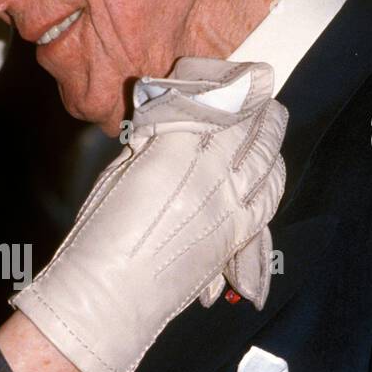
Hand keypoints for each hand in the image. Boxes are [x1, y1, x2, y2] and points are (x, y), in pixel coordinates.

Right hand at [11, 60, 286, 371]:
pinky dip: (273, 177)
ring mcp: (229, 206)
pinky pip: (267, 197)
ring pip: (267, 160)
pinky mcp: (237, 236)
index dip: (232, 86)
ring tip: (272, 123)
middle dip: (261, 107)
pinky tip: (270, 170)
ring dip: (272, 138)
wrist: (108, 297)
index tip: (241, 75)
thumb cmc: (98, 237)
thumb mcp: (118, 173)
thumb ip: (155, 144)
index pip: (215, 104)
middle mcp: (210, 174)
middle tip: (265, 93)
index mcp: (173, 151)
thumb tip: (177, 126)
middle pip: (250, 128)